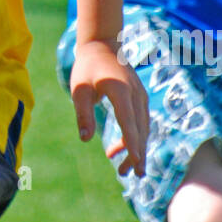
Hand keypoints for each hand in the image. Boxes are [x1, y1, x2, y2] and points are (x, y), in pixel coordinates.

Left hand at [70, 39, 148, 176]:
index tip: (136, 161)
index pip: (128, 121)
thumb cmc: (87, 68)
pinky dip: (133, 138)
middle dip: (137, 154)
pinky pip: (140, 123)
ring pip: (143, 128)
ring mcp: (140, 96)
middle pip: (140, 129)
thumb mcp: (79, 90)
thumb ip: (82, 113)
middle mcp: (135, 94)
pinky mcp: (140, 98)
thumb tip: (84, 139)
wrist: (102, 45)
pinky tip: (117, 150)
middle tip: (131, 175)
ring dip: (135, 149)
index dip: (132, 142)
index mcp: (120, 90)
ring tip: (122, 170)